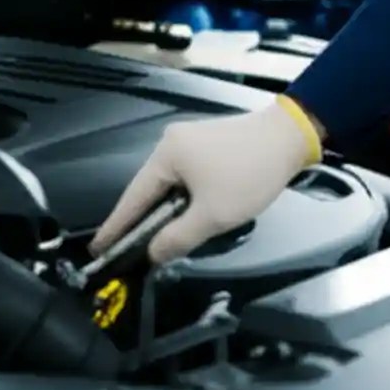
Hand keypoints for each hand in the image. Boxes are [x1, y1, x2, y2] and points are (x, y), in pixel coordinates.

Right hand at [89, 98, 322, 263]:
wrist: (291, 136)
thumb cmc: (248, 175)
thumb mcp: (213, 215)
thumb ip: (178, 237)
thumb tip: (152, 253)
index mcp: (165, 155)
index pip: (133, 198)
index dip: (116, 226)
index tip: (98, 249)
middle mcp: (170, 142)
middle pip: (149, 189)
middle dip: (141, 220)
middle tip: (126, 249)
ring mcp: (189, 139)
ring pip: (169, 183)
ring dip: (165, 209)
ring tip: (156, 236)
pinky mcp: (208, 142)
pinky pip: (185, 175)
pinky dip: (182, 196)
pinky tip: (186, 212)